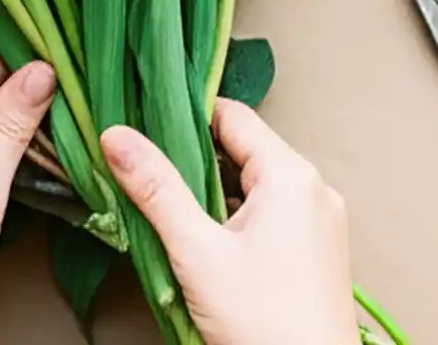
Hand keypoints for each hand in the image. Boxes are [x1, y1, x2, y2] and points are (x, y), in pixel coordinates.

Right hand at [100, 99, 358, 344]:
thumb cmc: (265, 324)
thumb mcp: (197, 252)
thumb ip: (156, 189)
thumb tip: (118, 137)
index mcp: (290, 175)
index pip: (232, 116)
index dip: (184, 114)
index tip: (144, 122)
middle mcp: (313, 188)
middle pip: (243, 148)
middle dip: (193, 157)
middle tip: (147, 170)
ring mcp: (319, 220)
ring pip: (255, 183)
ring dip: (212, 191)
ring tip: (170, 211)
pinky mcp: (316, 249)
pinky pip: (271, 212)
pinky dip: (235, 216)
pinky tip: (205, 241)